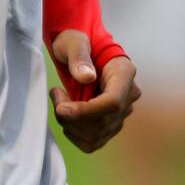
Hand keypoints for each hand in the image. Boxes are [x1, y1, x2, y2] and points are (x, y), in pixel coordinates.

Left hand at [49, 30, 140, 152]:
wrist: (78, 51)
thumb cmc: (75, 42)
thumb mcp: (72, 42)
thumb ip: (78, 56)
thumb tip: (87, 77)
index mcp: (124, 72)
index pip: (113, 102)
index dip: (86, 111)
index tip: (62, 107)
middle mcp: (128, 95)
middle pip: (104, 122)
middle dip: (73, 117)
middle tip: (56, 96)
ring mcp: (121, 112)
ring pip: (97, 135)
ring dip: (71, 125)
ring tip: (60, 101)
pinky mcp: (110, 124)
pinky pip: (93, 142)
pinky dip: (75, 134)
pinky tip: (67, 115)